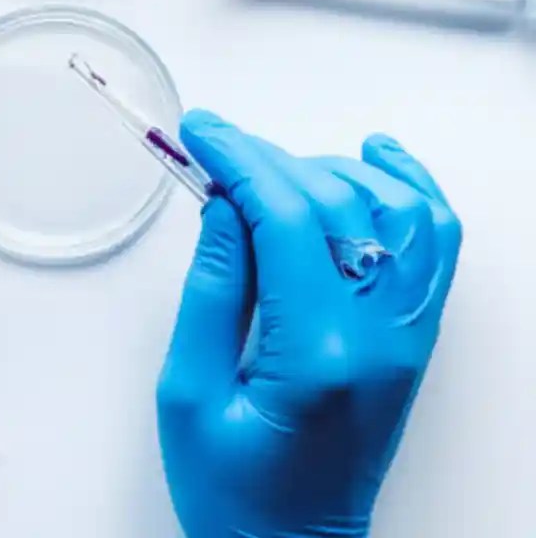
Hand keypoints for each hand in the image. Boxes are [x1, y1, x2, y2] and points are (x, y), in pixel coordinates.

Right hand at [157, 110, 461, 537]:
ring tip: (270, 167)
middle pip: (339, 204)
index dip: (239, 160)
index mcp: (318, 354)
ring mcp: (409, 338)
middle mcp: (381, 338)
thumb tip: (221, 206)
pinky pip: (435, 244)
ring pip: (399, 210)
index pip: (289, 219)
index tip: (200, 132)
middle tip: (215, 145)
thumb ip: (210, 292)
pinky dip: (411, 190)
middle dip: (269, 160)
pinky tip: (375, 159)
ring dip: (332, 170)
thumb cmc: (235, 493)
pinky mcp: (414, 341)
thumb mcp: (189, 393)